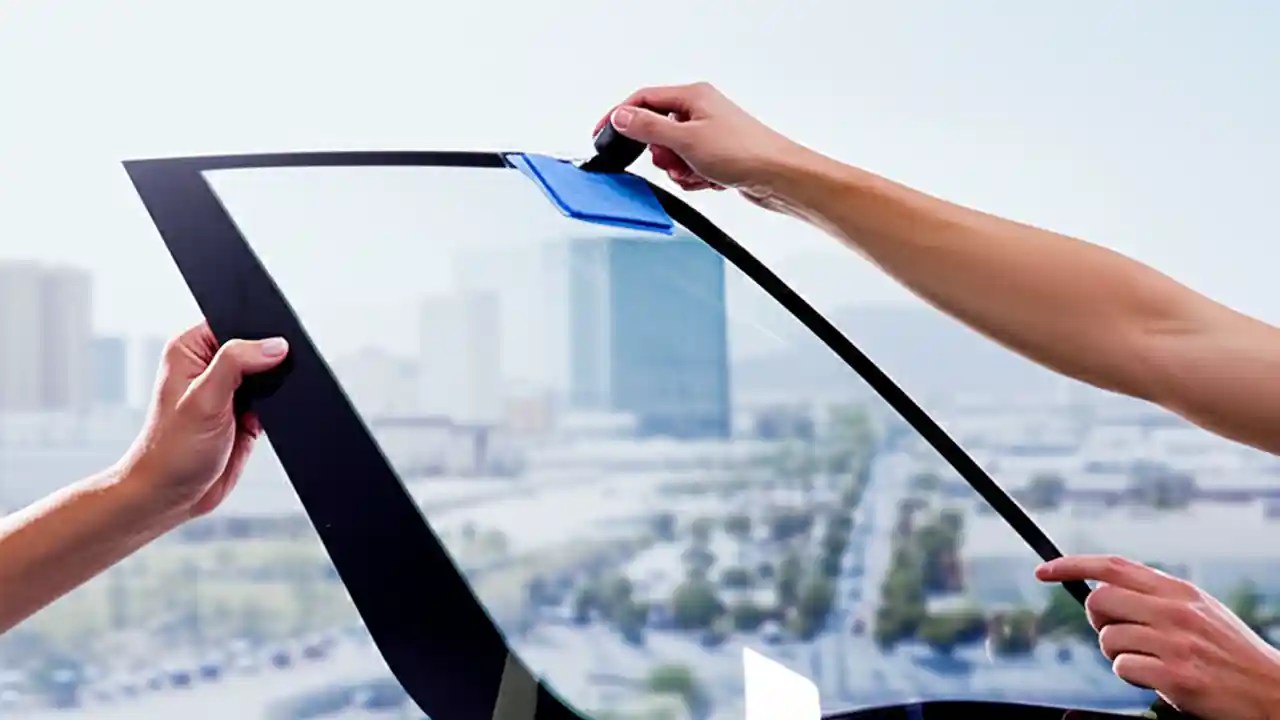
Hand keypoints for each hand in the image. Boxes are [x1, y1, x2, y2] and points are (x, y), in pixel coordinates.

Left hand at [118, 322, 288, 519]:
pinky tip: (262, 421)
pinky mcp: (243, 415)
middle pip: (256, 348)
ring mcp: (227, 392)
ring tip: (255, 407)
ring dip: (272, 389)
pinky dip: (276, 410)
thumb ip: (237, 363)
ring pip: (267, 375)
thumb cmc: (170, 451)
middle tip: (259, 386)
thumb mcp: (204, 399)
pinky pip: (272, 402)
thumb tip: (274, 345)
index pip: (234, 322)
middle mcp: (208, 367)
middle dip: (269, 363)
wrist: (170, 496)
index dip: (257, 330)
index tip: (273, 346)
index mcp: (190, 350)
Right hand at [595, 82, 812, 204]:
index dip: (621, 117)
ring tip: (697, 172)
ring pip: (672, 154)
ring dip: (679, 169)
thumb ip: (648, 128)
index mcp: (693, 96)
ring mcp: (709, 135)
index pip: (643, 100)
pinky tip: (710, 180)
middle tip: (673, 161)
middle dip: (661, 153)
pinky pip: (689, 168)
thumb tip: (621, 116)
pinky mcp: (716, 157)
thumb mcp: (685, 139)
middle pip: (657, 131)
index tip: (604, 133)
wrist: (778, 177)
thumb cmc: (743, 152)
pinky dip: (693, 178)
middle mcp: (700, 111)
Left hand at [1038, 555, 1279, 719]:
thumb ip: (1154, 598)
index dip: (1072, 565)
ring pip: (1108, 639)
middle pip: (1099, 601)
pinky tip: (1160, 681)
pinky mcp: (1177, 677)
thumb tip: (1100, 593)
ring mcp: (1176, 643)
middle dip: (1097, 620)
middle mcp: (1176, 611)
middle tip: (1119, 636)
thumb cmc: (1227, 653)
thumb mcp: (1198, 611)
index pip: (1114, 566)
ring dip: (1118, 655)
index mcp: (1179, 591)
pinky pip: (1123, 669)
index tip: (1042, 571)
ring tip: (1151, 663)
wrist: (1272, 692)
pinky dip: (1132, 678)